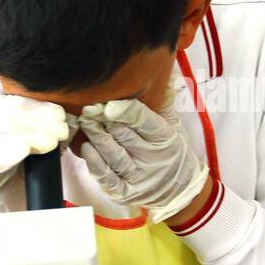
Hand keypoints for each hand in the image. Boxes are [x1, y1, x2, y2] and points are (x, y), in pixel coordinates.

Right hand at [0, 95, 70, 227]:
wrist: (11, 202)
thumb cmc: (24, 169)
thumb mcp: (39, 143)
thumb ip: (48, 129)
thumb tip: (67, 120)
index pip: (9, 103)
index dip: (36, 107)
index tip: (59, 115)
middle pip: (3, 119)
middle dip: (36, 122)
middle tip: (60, 130)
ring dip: (26, 137)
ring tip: (49, 142)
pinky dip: (3, 156)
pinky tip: (22, 150)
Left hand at [77, 84, 209, 223]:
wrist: (180, 190)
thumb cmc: (172, 150)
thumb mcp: (174, 125)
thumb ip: (163, 101)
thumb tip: (161, 72)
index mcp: (166, 138)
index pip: (145, 121)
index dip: (126, 111)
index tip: (110, 103)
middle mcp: (153, 159)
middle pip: (124, 136)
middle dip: (103, 120)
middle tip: (88, 106)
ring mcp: (139, 178)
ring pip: (113, 155)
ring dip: (96, 137)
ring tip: (84, 122)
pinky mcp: (126, 192)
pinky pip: (107, 177)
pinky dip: (95, 163)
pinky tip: (86, 147)